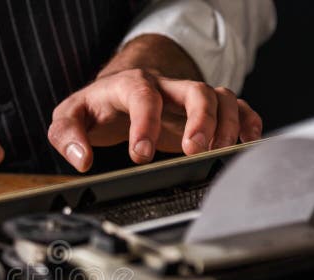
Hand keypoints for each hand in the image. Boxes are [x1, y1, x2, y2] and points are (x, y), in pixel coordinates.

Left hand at [47, 35, 261, 171]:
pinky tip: (247, 141)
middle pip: (194, 90)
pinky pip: (235, 106)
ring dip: (226, 125)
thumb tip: (81, 159)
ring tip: (218, 152)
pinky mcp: (202, 110)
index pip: (143, 97)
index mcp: (129, 86)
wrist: (114, 95)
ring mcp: (186, 97)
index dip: (146, 124)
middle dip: (200, 120)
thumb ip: (66, 136)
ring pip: (219, 98)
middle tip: (194, 152)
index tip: (141, 155)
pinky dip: (247, 122)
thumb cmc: (95, 108)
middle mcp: (164, 87)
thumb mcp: (69, 117)